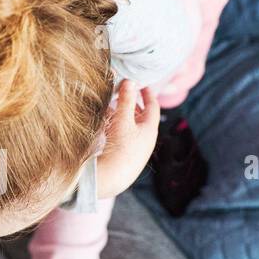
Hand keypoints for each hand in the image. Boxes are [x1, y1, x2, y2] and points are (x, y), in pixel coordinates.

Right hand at [94, 81, 159, 198]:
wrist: (113, 177)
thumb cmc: (121, 147)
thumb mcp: (123, 120)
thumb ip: (125, 100)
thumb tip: (129, 81)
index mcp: (150, 130)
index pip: (152, 106)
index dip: (148, 94)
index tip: (142, 85)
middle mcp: (146, 140)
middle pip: (142, 117)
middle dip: (132, 105)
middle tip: (124, 95)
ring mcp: (136, 149)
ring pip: (131, 127)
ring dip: (122, 116)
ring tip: (111, 109)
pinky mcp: (126, 157)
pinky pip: (123, 137)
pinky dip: (116, 127)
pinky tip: (105, 126)